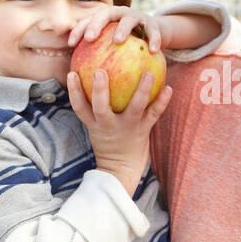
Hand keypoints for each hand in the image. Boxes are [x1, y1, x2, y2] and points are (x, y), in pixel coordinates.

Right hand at [66, 68, 172, 195]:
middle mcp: (109, 125)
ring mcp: (127, 127)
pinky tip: (168, 88)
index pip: (79, 107)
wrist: (122, 171)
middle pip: (100, 106)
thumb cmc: (109, 144)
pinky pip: (154, 114)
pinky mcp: (143, 130)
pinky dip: (162, 101)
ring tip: (149, 74)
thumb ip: (94, 108)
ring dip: (142, 90)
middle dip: (99, 89)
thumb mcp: (96, 128)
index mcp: (94, 124)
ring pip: (134, 107)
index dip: (73, 91)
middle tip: (100, 71)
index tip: (71, 73)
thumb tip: (94, 77)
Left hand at [68, 6, 161, 51]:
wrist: (155, 34)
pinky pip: (153, 32)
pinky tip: (152, 51)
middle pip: (106, 14)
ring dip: (122, 29)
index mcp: (107, 19)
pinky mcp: (153, 24)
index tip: (71, 44)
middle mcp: (120, 14)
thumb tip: (78, 77)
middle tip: (89, 38)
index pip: (88, 20)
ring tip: (117, 41)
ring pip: (128, 20)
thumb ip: (99, 56)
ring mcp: (137, 17)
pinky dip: (153, 39)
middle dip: (96, 24)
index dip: (78, 30)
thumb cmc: (128, 47)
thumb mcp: (112, 48)